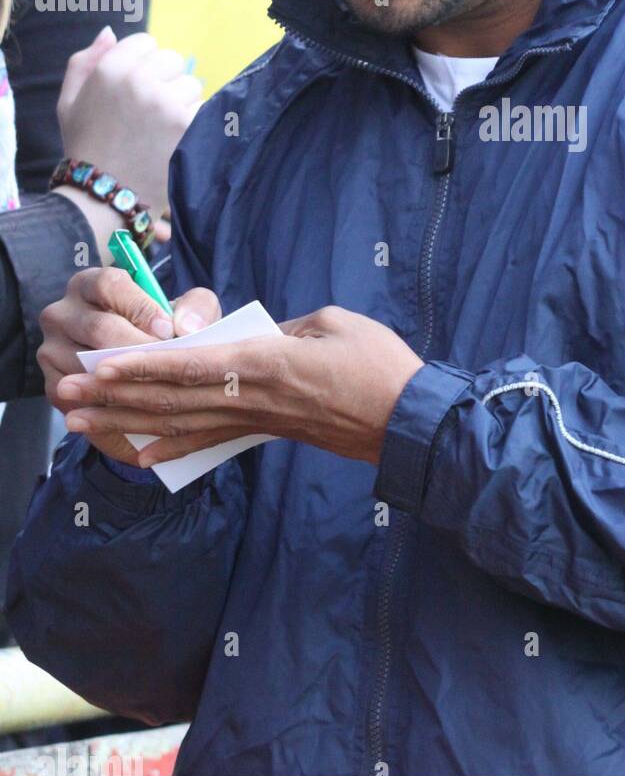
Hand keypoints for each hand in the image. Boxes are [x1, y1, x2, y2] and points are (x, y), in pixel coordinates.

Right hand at [38, 266, 221, 466]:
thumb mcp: (187, 311)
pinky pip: (79, 401)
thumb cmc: (167, 330)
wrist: (146, 365)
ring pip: (87, 367)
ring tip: (159, 394)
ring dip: (124, 383)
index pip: (109, 285)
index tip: (168, 331)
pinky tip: (140, 420)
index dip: (140, 307)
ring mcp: (51, 351)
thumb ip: (196, 307)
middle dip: (138, 350)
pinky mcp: (53, 387)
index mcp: (93, 285)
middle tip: (168, 367)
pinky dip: (111, 412)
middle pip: (99, 329)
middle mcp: (62, 313)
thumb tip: (188, 328)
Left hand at [54, 306, 424, 468]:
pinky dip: (169, 446)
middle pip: (171, 400)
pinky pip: (207, 440)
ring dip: (126, 423)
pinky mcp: (265, 433)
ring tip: (81, 423)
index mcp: (265, 363)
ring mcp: (256, 421)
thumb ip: (281, 327)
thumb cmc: (378, 364)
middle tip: (68, 396)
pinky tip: (138, 453)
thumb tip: (251, 337)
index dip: (143, 365)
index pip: (191, 365)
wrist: (406, 420)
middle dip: (115, 397)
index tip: (102, 365)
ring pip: (180, 422)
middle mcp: (251, 398)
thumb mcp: (331, 322)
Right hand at [58, 26, 202, 217]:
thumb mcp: (69, 101)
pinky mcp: (188, 124)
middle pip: (173, 60)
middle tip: (152, 109)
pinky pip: (203, 108)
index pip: (146, 42)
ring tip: (163, 127)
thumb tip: (110, 31)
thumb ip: (86, 61)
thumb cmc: (85, 146)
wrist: (103, 193)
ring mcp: (167, 101)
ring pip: (192, 84)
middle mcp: (139, 79)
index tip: (137, 87)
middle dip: (166, 80)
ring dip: (183, 101)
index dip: (144, 63)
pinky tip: (175, 138)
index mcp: (109, 68)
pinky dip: (195, 121)